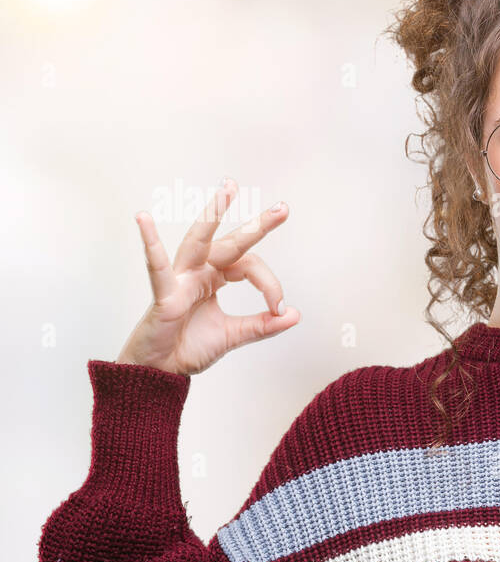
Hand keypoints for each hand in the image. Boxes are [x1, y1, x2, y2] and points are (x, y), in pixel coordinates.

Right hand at [116, 178, 299, 375]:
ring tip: (227, 190)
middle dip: (258, 225)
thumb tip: (294, 314)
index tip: (279, 307)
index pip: (250, 267)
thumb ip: (263, 325)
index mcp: (215, 278)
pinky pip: (157, 267)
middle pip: (231, 243)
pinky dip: (150, 243)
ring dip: (213, 215)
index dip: (270, 285)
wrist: (162, 371)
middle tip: (284, 208)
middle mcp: (198, 271)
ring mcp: (180, 279)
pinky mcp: (163, 294)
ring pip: (199, 241)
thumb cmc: (189, 348)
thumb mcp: (234, 335)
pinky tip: (143, 218)